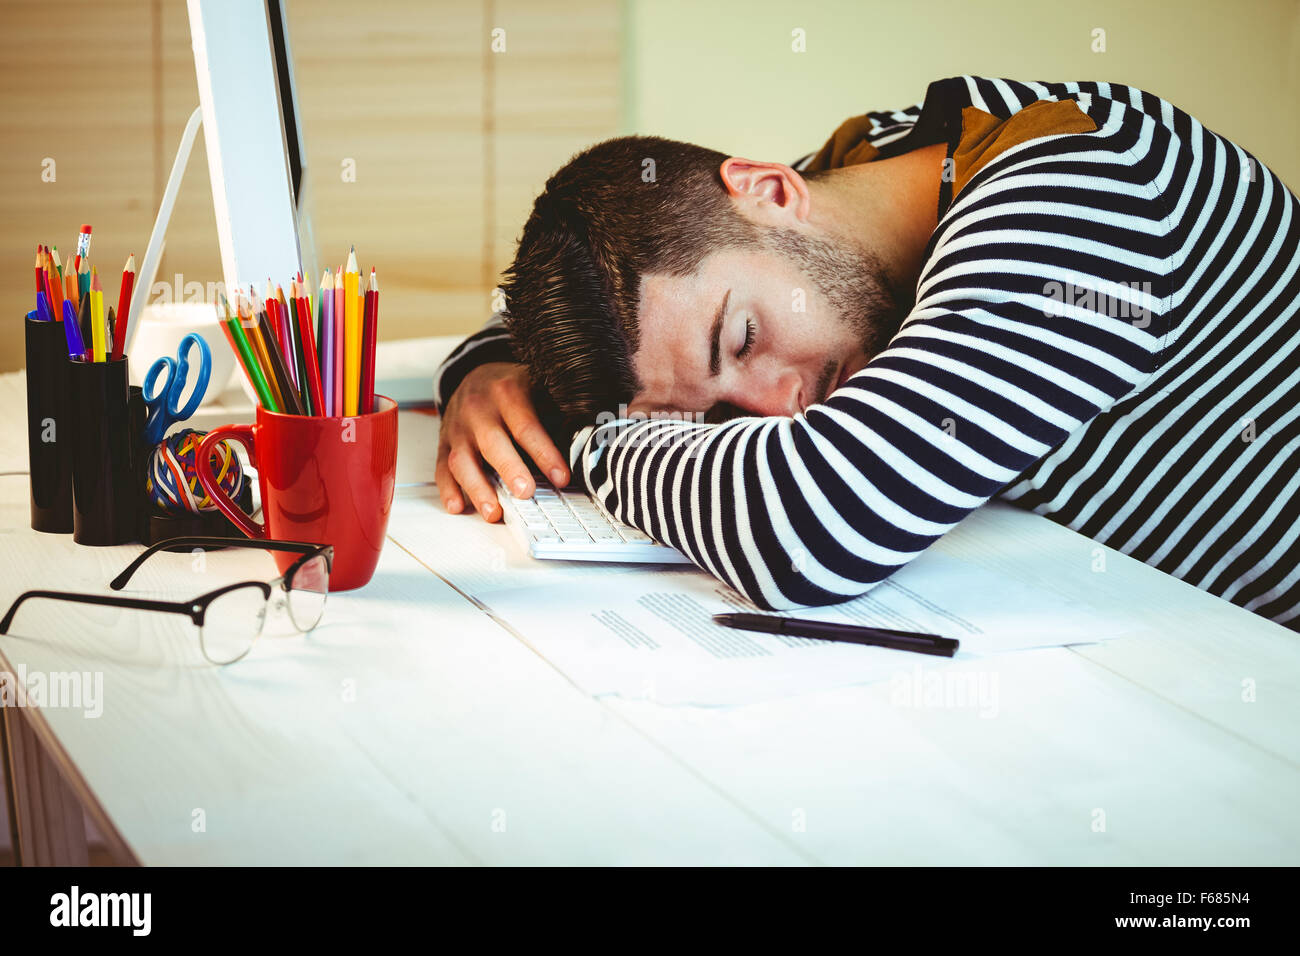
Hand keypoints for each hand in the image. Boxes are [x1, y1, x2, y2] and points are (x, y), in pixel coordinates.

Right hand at [436, 362, 569, 520]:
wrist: (475, 375)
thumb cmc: (513, 388)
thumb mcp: (538, 385)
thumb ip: (560, 408)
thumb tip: (596, 434)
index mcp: (507, 393)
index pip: (527, 426)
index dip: (545, 453)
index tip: (561, 478)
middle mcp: (478, 410)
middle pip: (492, 443)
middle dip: (509, 469)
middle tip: (525, 493)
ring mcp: (457, 429)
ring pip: (463, 460)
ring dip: (477, 488)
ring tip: (494, 513)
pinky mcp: (444, 444)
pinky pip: (442, 468)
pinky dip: (448, 489)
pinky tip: (458, 506)